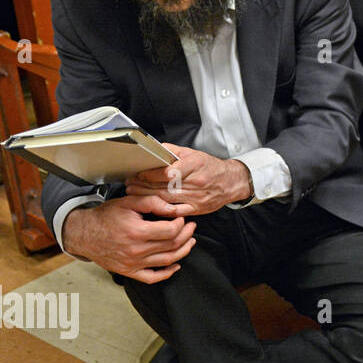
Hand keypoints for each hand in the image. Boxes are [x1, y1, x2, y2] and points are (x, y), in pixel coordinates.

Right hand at [61, 196, 196, 282]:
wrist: (84, 233)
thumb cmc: (107, 216)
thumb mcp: (129, 202)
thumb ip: (153, 202)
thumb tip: (174, 209)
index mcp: (137, 232)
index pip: (171, 231)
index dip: (182, 223)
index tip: (183, 218)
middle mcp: (136, 250)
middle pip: (172, 245)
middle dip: (187, 235)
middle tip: (191, 227)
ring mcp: (132, 264)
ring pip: (168, 261)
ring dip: (183, 251)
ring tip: (190, 241)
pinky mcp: (129, 272)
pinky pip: (153, 277)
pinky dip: (168, 273)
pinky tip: (176, 265)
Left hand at [126, 144, 252, 214]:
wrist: (232, 182)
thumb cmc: (211, 167)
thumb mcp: (193, 153)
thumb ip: (172, 151)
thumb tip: (154, 150)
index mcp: (195, 165)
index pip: (168, 172)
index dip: (150, 174)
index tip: (138, 174)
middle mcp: (196, 182)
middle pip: (163, 186)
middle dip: (142, 185)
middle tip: (130, 183)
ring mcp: (197, 197)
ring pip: (166, 199)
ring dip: (146, 197)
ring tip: (134, 193)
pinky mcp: (197, 209)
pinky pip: (175, 212)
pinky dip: (161, 210)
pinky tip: (149, 206)